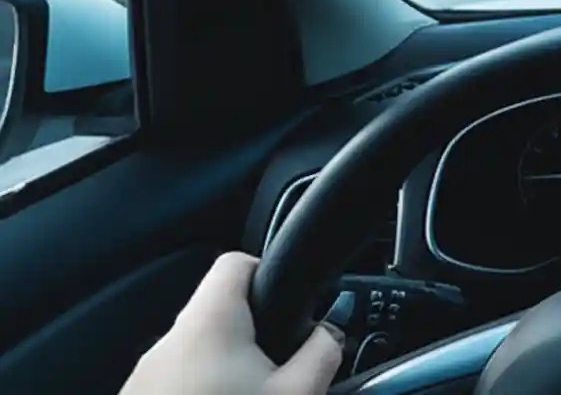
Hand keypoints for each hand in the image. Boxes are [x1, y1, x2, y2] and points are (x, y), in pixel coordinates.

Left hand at [120, 252, 344, 394]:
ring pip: (200, 354)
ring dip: (229, 371)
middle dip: (257, 338)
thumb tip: (330, 335)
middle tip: (282, 372)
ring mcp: (146, 376)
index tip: (292, 305)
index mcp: (210, 323)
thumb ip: (322, 355)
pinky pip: (179, 385)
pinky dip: (204, 394)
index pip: (237, 262)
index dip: (270, 273)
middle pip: (221, 314)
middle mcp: (170, 341)